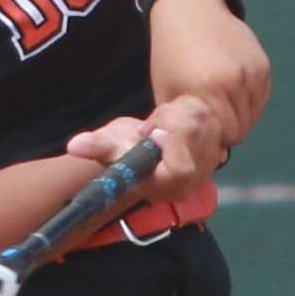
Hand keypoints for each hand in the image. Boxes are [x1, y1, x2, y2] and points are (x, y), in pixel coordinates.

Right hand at [66, 94, 220, 204]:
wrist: (140, 148)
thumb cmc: (121, 152)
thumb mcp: (107, 148)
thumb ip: (95, 147)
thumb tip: (76, 145)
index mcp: (171, 187)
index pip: (182, 167)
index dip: (167, 143)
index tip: (149, 134)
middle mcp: (196, 177)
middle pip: (194, 133)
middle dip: (167, 119)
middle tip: (150, 127)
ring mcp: (211, 159)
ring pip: (204, 118)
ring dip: (177, 112)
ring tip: (161, 123)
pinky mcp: (218, 141)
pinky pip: (213, 113)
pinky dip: (191, 108)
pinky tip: (177, 119)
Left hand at [147, 0, 268, 154]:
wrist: (189, 10)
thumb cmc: (170, 55)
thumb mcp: (167, 93)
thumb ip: (183, 126)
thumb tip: (210, 158)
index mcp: (208, 91)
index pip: (224, 137)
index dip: (212, 139)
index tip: (201, 132)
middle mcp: (235, 83)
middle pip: (240, 129)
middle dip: (225, 129)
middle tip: (208, 118)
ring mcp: (252, 73)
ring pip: (252, 116)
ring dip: (237, 116)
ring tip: (217, 101)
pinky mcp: (262, 66)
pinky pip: (260, 99)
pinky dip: (247, 101)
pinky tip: (228, 88)